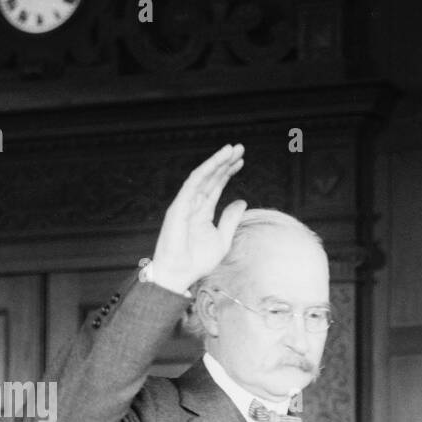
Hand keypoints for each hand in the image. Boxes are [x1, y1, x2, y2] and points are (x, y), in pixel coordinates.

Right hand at [148, 145, 248, 291]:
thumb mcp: (222, 240)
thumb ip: (231, 220)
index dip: (228, 172)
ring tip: (231, 149)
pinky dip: (205, 171)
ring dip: (217, 162)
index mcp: (203, 211)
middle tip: (240, 148)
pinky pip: (193, 184)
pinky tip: (217, 161)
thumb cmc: (198, 261)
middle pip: (211, 177)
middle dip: (225, 162)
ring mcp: (185, 203)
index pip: (216, 186)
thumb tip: (242, 201)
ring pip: (202, 176)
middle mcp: (193, 203)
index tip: (241, 161)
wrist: (180, 274)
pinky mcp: (179, 205)